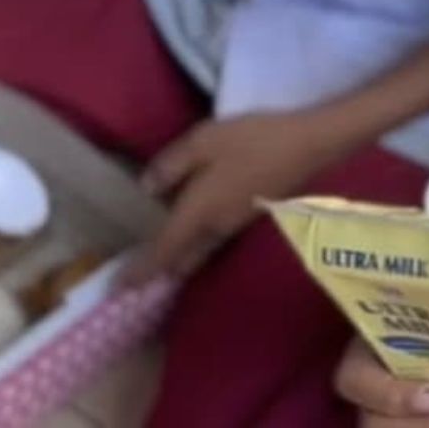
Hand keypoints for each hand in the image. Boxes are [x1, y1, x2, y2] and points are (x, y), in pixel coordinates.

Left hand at [123, 111, 344, 284]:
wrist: (309, 145)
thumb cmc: (253, 140)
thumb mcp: (203, 141)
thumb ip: (170, 165)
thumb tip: (146, 189)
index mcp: (198, 211)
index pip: (163, 251)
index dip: (140, 271)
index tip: (119, 288)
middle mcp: (215, 227)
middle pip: (182, 260)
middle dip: (159, 271)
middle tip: (136, 276)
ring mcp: (235, 224)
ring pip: (199, 251)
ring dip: (178, 258)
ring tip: (160, 256)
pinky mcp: (249, 216)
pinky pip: (213, 240)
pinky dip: (196, 243)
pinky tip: (192, 227)